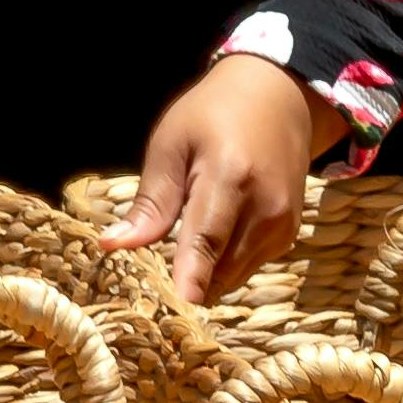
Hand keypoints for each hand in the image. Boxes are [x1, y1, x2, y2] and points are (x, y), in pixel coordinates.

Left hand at [118, 56, 341, 302]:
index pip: (207, 239)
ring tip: (187, 238)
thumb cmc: (213, 115)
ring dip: (206, 273)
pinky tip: (214, 234)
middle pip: (220, 268)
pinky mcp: (288, 234)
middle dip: (187, 279)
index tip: (179, 303)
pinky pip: (247, 267)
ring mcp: (283, 223)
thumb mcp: (171, 144)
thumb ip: (150, 202)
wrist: (278, 98)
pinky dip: (225, 263)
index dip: (192, 276)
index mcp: (231, 176)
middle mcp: (266, 207)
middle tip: (155, 269)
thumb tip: (113, 245)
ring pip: (233, 276)